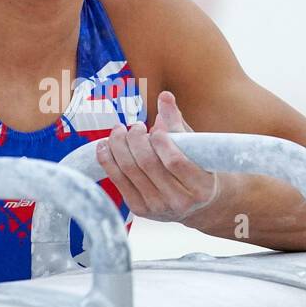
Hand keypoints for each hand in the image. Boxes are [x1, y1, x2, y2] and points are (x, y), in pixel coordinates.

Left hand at [95, 90, 219, 223]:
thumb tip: (164, 96)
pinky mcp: (140, 210)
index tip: (154, 128)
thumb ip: (178, 123)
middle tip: (135, 126)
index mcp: (200, 187)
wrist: (195, 205)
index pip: (175, 161)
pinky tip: (105, 145)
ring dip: (119, 145)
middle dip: (135, 139)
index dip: (160, 140)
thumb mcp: (194, 146)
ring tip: (119, 130)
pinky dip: (108, 160)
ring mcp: (157, 208)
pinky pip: (118, 181)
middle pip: (148, 164)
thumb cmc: (195, 168)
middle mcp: (179, 202)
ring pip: (130, 171)